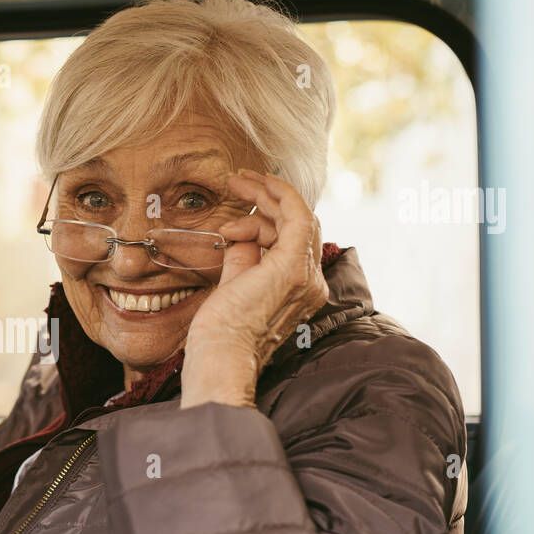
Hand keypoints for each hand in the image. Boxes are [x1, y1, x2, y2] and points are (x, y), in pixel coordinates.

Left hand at [181, 169, 329, 408]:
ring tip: (235, 182)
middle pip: (298, 225)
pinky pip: (296, 215)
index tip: (241, 202)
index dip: (268, 218)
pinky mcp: (293, 265)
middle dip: (268, 198)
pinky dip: (278, 194)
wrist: (221, 352)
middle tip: (238, 181)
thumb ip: (244, 258)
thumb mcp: (235, 284)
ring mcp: (306, 274)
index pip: (293, 240)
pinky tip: (257, 183)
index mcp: (301, 290)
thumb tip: (242, 234)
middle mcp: (312, 282)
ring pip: (295, 216)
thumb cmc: (221, 330)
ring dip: (265, 193)